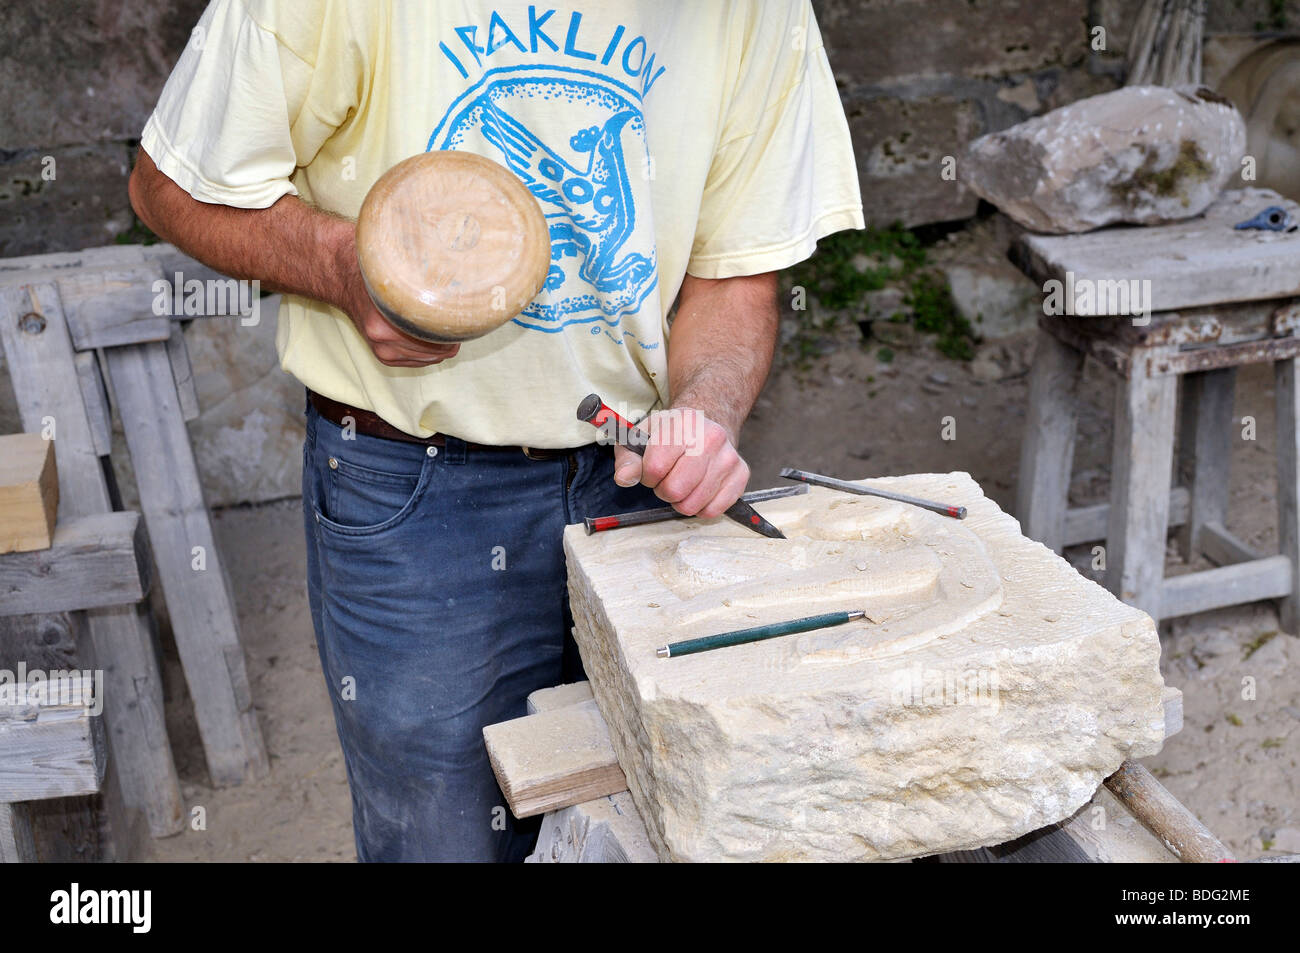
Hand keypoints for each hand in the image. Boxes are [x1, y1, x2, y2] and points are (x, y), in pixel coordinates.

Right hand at [333, 225, 459, 367]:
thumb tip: (465, 283)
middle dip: (451, 338)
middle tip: (460, 321)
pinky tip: (431, 336)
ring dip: (441, 346)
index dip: (458, 328)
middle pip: (438, 352)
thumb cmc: (377, 268)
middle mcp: (383, 340)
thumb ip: (428, 281)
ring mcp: (382, 350)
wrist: (343, 274)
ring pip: (431, 359)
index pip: (438, 339)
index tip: (466, 318)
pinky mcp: (382, 356)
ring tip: (446, 326)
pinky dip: (429, 352)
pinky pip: (418, 362)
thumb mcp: (404, 268)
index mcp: (387, 321)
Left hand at [613, 407, 748, 517]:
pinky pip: (713, 511)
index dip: (647, 475)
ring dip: (680, 501)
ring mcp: (729, 457)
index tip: (652, 468)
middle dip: (663, 491)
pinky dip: (700, 508)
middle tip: (667, 479)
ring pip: (693, 505)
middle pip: (675, 490)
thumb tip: (625, 478)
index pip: (655, 467)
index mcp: (682, 423)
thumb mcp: (640, 439)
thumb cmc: (668, 435)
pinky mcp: (741, 475)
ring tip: (682, 483)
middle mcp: (711, 437)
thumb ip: (627, 459)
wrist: (705, 426)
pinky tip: (697, 490)